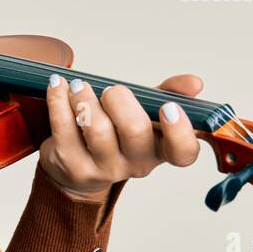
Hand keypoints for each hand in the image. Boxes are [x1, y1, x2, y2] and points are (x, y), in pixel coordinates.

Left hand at [38, 73, 204, 202]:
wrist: (77, 167)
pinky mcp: (71, 164)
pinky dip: (59, 100)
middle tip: (111, 90)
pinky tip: (59, 87)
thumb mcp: (146, 113)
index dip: (180, 131)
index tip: (168, 108)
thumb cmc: (116, 133)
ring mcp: (102, 168)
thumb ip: (170, 94)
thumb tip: (194, 83)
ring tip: (79, 86)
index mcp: (160, 150)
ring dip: (86, 98)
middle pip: (135, 131)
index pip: (183, 152)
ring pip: (97, 128)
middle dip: (121, 101)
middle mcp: (135, 164)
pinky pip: (64, 127)